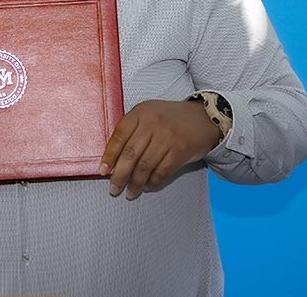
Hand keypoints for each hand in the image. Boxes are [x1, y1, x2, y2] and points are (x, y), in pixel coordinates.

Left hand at [99, 99, 220, 199]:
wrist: (203, 118)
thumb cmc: (169, 119)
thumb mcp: (148, 114)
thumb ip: (132, 131)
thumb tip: (114, 160)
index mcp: (140, 113)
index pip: (119, 136)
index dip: (109, 156)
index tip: (103, 170)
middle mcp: (153, 124)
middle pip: (131, 154)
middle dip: (120, 175)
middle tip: (114, 188)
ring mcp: (168, 137)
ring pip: (145, 165)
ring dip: (136, 183)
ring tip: (130, 192)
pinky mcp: (181, 150)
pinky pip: (162, 171)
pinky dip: (153, 182)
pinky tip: (147, 186)